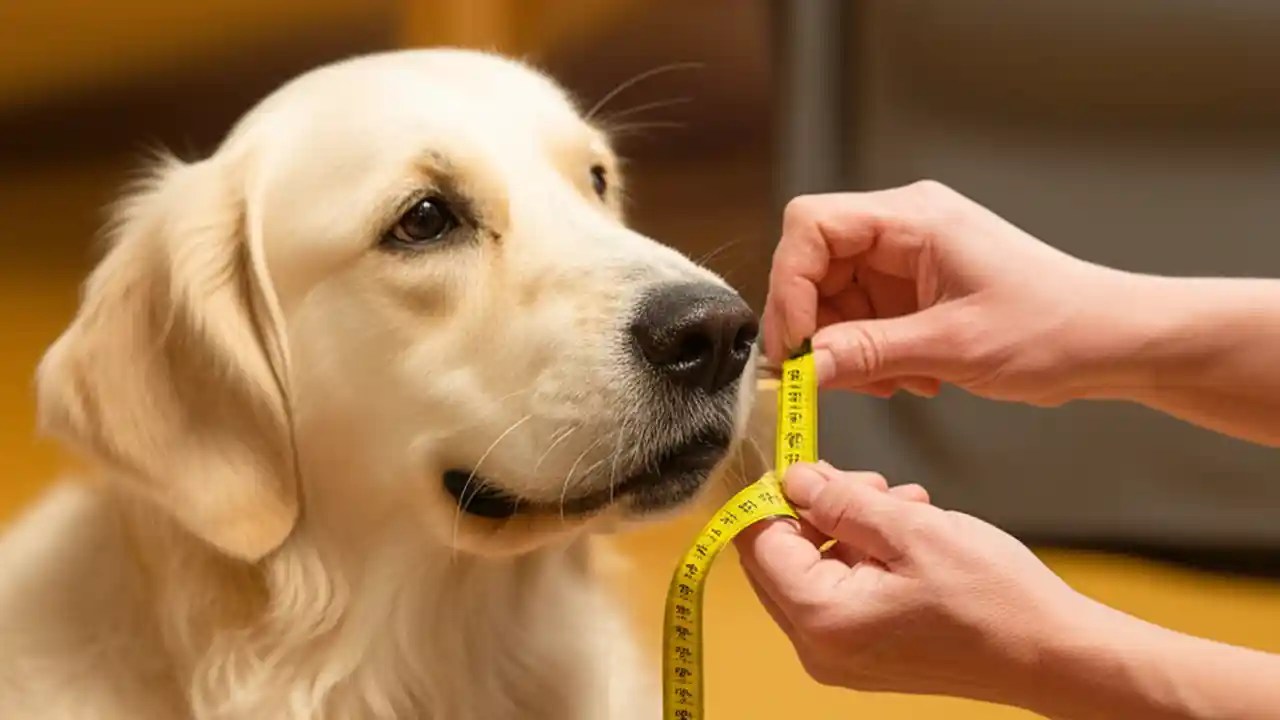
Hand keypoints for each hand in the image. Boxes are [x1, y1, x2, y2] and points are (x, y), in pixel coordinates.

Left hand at [735, 462, 1084, 703]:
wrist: (1052, 655)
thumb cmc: (994, 600)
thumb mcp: (912, 529)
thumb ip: (842, 501)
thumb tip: (794, 478)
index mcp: (822, 618)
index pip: (757, 542)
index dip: (775, 494)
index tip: (806, 462)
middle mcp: (818, 647)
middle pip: (778, 558)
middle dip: (816, 509)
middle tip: (867, 483)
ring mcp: (839, 655)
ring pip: (811, 568)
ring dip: (847, 526)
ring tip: (903, 505)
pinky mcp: (862, 653)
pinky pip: (838, 590)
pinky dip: (863, 554)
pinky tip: (907, 531)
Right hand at [763, 180, 1131, 404]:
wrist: (1112, 341)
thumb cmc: (1056, 327)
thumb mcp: (952, 346)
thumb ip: (868, 354)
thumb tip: (802, 368)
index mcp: (914, 218)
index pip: (812, 226)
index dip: (791, 285)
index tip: (797, 345)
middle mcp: (905, 228)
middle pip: (816, 264)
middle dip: (818, 326)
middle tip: (826, 376)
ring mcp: (909, 258)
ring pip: (835, 297)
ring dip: (846, 347)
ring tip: (890, 382)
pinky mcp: (915, 289)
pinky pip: (863, 317)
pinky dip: (869, 354)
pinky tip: (909, 378)